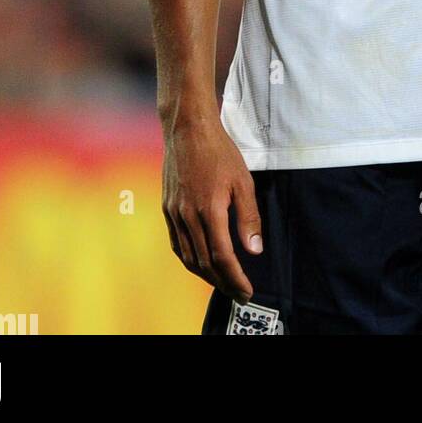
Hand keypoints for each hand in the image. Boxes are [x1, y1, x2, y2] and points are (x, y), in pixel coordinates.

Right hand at [161, 114, 261, 301]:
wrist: (188, 130)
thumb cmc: (219, 151)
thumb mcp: (243, 181)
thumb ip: (248, 217)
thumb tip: (254, 250)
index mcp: (209, 210)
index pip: (222, 257)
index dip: (235, 278)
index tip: (247, 291)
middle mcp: (188, 216)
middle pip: (204, 263)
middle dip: (223, 282)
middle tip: (238, 292)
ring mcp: (174, 213)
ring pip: (188, 257)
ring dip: (205, 275)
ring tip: (222, 282)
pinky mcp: (167, 208)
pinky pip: (177, 243)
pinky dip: (189, 259)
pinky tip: (200, 262)